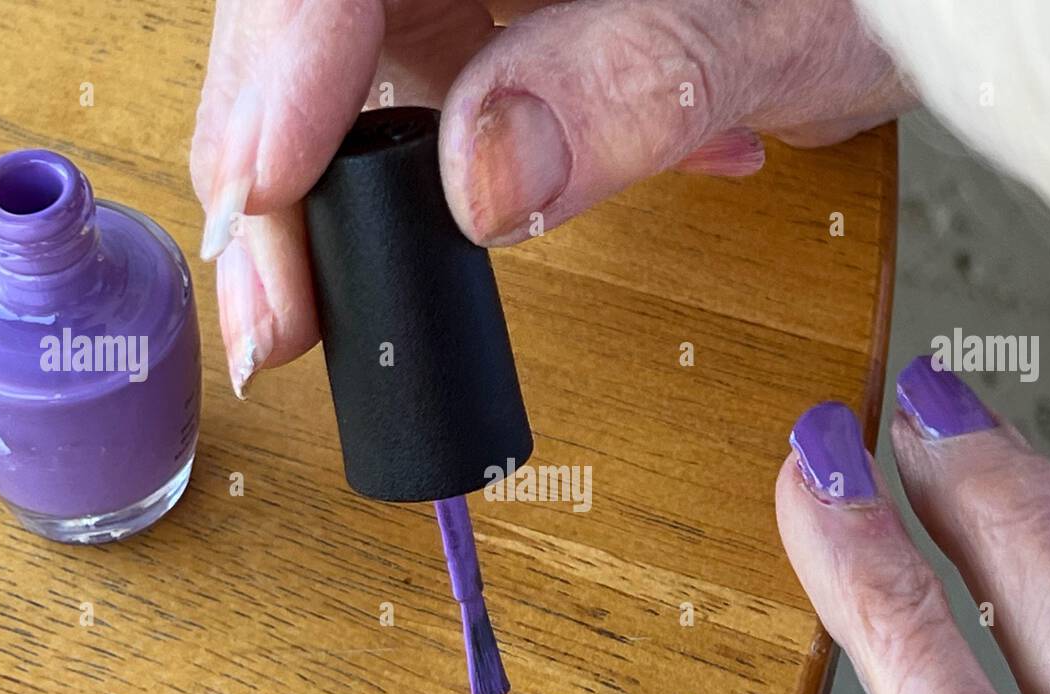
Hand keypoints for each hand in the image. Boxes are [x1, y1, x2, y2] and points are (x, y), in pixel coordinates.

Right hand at [190, 0, 911, 395]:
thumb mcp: (786, 26)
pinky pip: (422, 54)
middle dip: (280, 158)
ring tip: (411, 265)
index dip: (278, 71)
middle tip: (281, 308)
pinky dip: (442, 147)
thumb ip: (639, 83)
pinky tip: (520, 184)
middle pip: (312, 10)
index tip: (262, 200)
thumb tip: (482, 184)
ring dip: (358, 170)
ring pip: (347, 42)